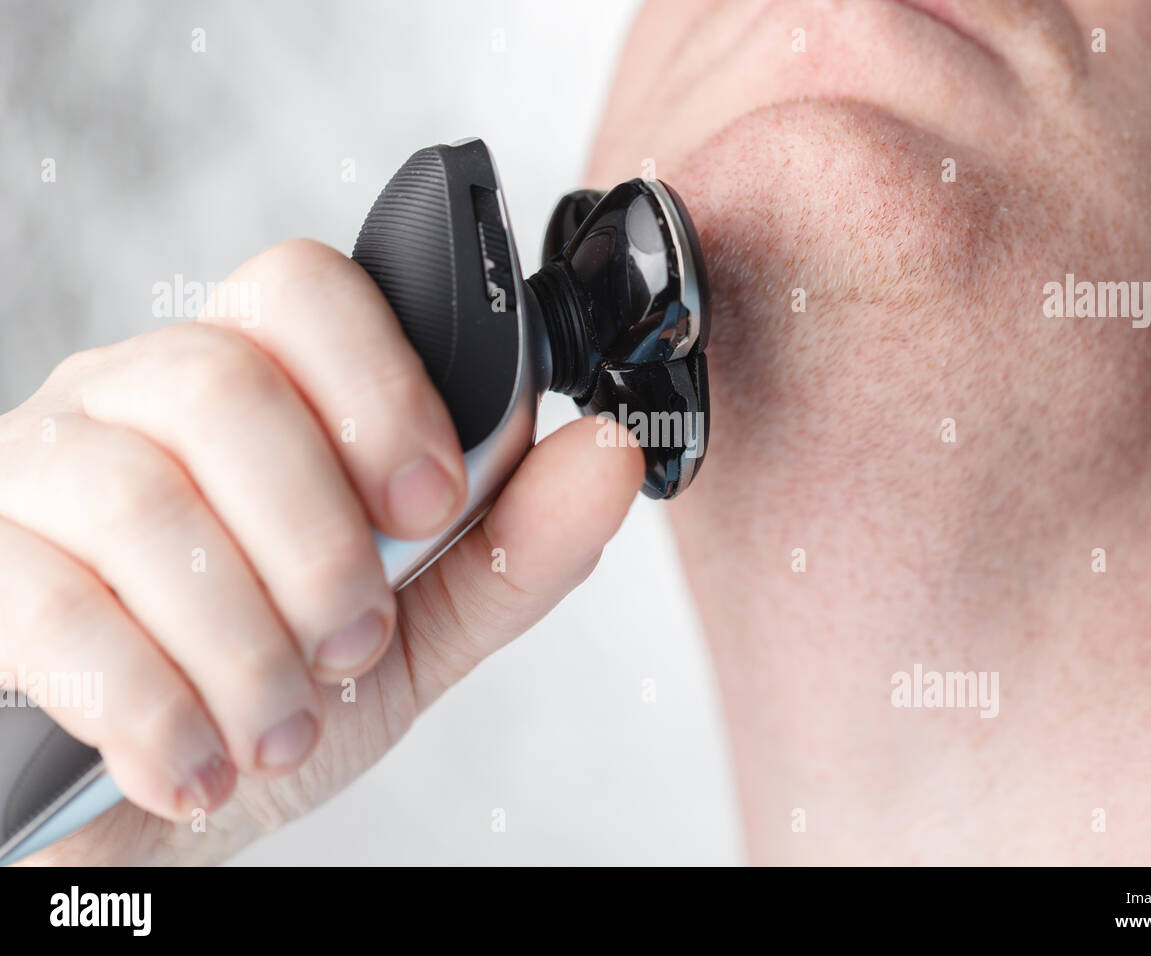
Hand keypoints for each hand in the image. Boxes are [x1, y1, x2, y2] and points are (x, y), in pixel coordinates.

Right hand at [0, 239, 642, 863]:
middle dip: (317, 539)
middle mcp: (128, 404)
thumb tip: (608, 454)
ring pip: (138, 496)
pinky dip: (155, 706)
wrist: (155, 809)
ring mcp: (32, 477)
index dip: (380, 385)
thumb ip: (512, 545)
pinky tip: (199, 764)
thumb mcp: (416, 627)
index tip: (429, 503)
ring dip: (245, 638)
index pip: (302, 289)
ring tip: (284, 722)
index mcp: (246, 390)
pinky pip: (51, 606)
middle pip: (220, 384)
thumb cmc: (280, 695)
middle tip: (355, 641)